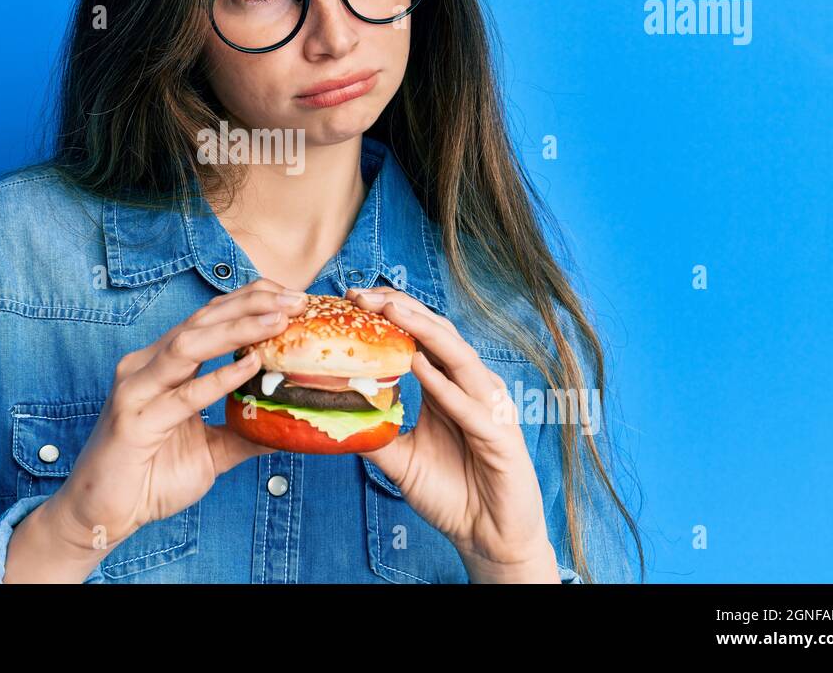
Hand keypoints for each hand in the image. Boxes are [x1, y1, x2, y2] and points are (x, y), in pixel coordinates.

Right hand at [44, 278, 307, 555]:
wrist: (101, 514)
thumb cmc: (150, 478)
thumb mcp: (211, 451)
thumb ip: (245, 433)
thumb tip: (290, 426)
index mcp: (162, 364)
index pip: (208, 318)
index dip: (250, 301)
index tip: (292, 298)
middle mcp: (146, 366)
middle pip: (202, 320)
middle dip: (251, 305)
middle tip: (295, 301)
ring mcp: (136, 390)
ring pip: (188, 345)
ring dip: (237, 329)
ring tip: (277, 322)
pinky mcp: (134, 420)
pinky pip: (182, 395)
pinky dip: (218, 378)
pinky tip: (250, 366)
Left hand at [345, 286, 559, 582]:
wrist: (490, 537)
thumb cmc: (452, 493)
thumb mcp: (401, 458)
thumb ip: (374, 432)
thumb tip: (332, 414)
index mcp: (450, 386)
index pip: (421, 336)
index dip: (390, 314)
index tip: (352, 298)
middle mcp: (472, 388)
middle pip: (438, 334)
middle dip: (401, 309)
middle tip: (363, 294)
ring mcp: (489, 409)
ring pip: (458, 357)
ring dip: (424, 332)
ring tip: (391, 312)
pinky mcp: (501, 437)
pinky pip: (471, 405)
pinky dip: (445, 385)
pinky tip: (420, 367)